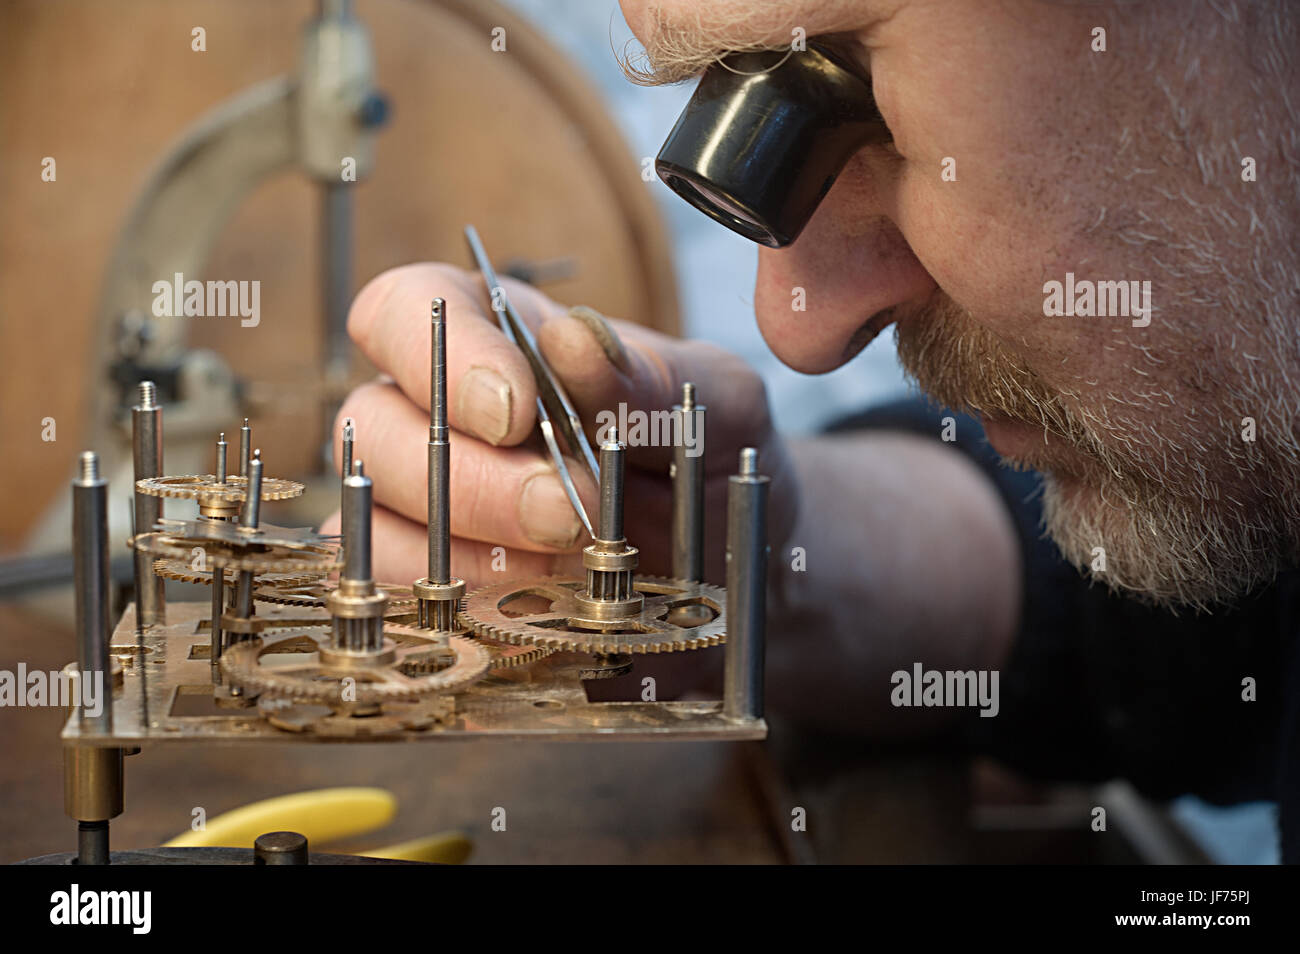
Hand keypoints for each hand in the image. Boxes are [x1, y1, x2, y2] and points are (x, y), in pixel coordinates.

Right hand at [324, 263, 796, 592]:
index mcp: (496, 341)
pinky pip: (402, 605)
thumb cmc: (708, 461)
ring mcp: (423, 513)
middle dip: (473, 479)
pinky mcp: (433, 594)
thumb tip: (574, 339)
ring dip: (466, 556)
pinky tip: (540, 616)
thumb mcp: (711, 403)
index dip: (443, 357)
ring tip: (566, 574)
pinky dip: (467, 615)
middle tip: (566, 514)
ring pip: (375, 524)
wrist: (733, 571)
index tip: (514, 410)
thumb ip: (649, 375)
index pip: (406, 311)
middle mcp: (439, 420)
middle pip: (375, 427)